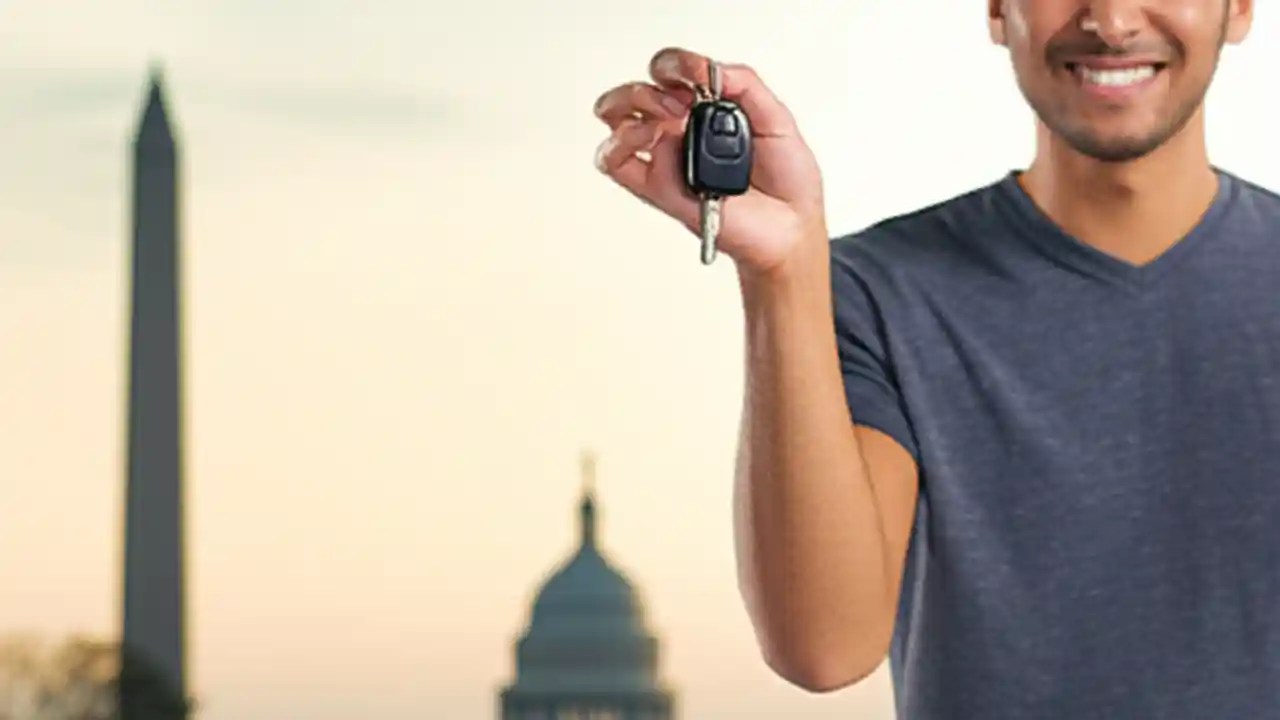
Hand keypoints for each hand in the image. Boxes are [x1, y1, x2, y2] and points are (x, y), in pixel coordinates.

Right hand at [592, 47, 826, 275]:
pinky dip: (621, 142)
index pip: (670, 73)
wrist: (788, 228)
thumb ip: (744, 84)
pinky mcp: (656, 187)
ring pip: (617, 120)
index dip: (674, 64)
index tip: (694, 71)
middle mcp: (680, 132)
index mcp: (707, 110)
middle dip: (649, 85)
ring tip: (667, 119)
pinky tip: (652, 139)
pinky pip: (615, 162)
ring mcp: (665, 159)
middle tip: (679, 100)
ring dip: (633, 106)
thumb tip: (708, 70)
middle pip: (635, 93)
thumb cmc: (785, 183)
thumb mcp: (776, 118)